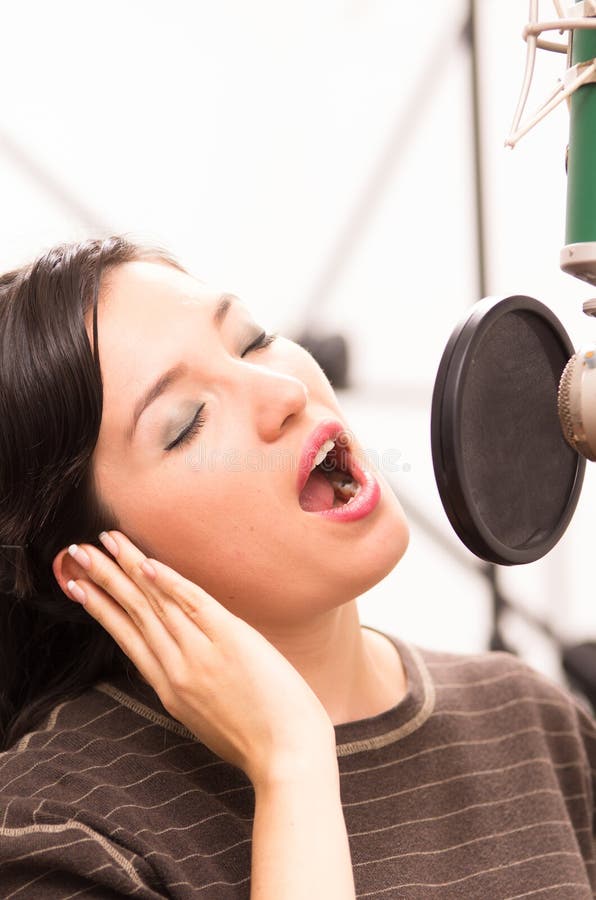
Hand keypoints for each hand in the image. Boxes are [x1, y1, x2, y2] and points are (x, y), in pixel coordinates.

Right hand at [62, 531, 334, 787]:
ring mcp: (201, 653)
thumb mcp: (209, 720)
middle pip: (134, 613)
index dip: (101, 609)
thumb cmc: (259, 743)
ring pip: (156, 603)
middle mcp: (177, 668)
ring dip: (127, 568)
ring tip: (102, 543)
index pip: (128, 638)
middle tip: (74, 552)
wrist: (288, 759)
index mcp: (170, 688)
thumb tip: (186, 665)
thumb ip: (191, 689)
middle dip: (103, 579)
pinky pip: (193, 603)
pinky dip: (167, 582)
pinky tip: (145, 564)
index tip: (78, 587)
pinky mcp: (231, 639)